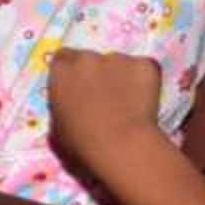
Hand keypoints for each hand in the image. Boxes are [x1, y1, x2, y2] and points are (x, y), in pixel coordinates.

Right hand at [49, 49, 162, 173]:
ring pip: (120, 64)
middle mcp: (87, 57)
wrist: (123, 146)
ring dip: (122, 77)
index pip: (62, 59)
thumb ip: (62, 109)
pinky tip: (146, 101)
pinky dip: (146, 81)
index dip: (72, 73)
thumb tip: (70, 110)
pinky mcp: (145, 65)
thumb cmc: (82, 144)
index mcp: (61, 71)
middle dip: (97, 73)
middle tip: (104, 97)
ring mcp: (118, 58)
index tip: (78, 88)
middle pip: (91, 58)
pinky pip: (145, 69)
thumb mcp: (57, 128)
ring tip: (129, 102)